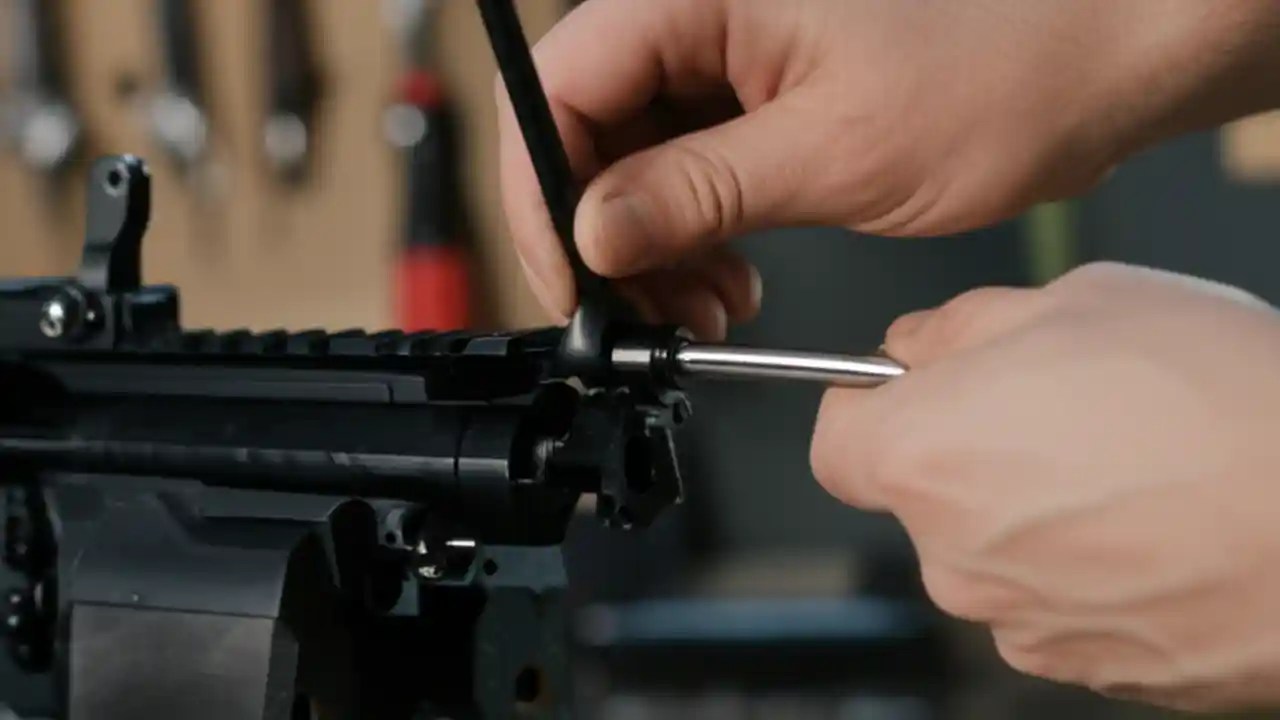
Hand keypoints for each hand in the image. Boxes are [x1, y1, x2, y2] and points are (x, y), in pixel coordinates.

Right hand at [498, 0, 1279, 337]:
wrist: (1099, 54)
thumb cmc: (1004, 69)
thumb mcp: (834, 151)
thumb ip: (696, 192)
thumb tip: (592, 233)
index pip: (562, 87)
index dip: (545, 194)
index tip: (573, 280)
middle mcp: (703, 7)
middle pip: (589, 124)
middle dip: (606, 234)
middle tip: (643, 313)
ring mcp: (731, 45)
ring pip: (634, 152)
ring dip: (653, 241)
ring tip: (705, 307)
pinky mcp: (759, 82)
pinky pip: (688, 157)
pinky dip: (695, 226)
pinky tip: (726, 275)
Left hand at [811, 262, 1279, 710]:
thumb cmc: (1220, 397)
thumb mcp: (1081, 300)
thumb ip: (964, 327)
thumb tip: (914, 348)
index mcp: (925, 456)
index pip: (837, 444)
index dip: (871, 410)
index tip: (915, 392)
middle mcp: (951, 555)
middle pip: (923, 498)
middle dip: (971, 454)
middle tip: (1066, 413)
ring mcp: (1018, 623)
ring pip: (993, 553)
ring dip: (1034, 515)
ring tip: (1134, 471)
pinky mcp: (1084, 670)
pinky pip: (1056, 604)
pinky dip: (1087, 571)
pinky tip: (1160, 531)